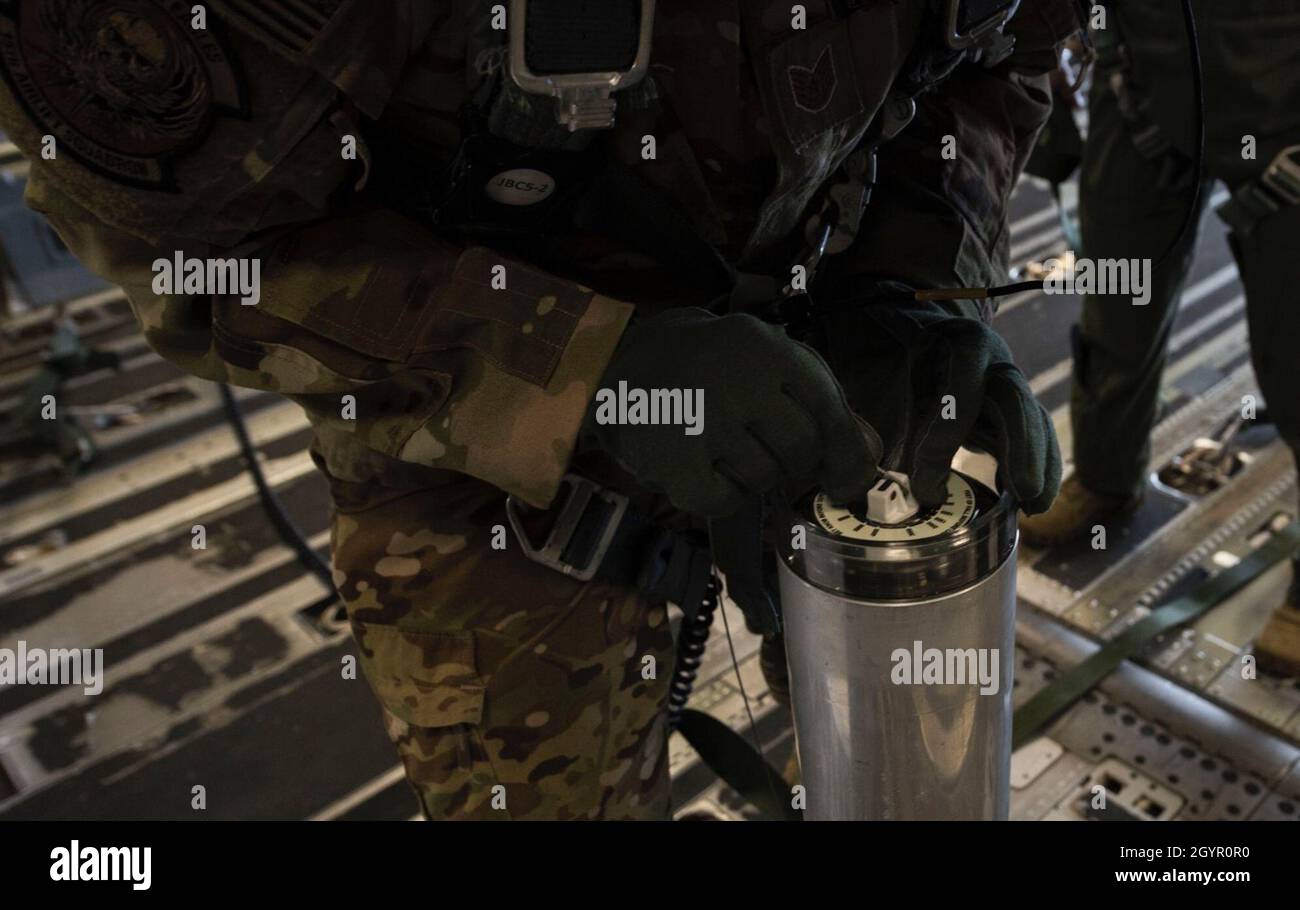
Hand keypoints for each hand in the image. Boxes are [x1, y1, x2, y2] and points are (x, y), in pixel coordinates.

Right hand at [585, 308, 880, 517]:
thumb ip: (821, 401)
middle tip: (775, 459)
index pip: (829, 412)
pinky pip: (725, 501)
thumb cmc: (709, 365)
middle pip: (801, 451)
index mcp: (767, 350)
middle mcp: (738, 384)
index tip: (849, 478)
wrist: (618, 366)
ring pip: (764, 479)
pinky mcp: (675, 465)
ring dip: (756, 477)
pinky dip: (723, 495)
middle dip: (797, 465)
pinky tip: (705, 468)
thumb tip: (872, 453)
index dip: (846, 452)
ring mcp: (704, 425)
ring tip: (728, 451)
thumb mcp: (766, 359)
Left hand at [820, 300, 1060, 513]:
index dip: (944, 438)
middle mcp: (995, 359)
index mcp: (961, 345)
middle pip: (1015, 401)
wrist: (939, 337)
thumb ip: (900, 421)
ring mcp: (1014, 380)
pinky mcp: (1022, 404)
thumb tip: (888, 488)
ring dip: (1039, 466)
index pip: (958, 393)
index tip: (923, 485)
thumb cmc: (914, 364)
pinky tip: (1035, 502)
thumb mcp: (903, 378)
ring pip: (1034, 420)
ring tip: (1034, 509)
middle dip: (1022, 447)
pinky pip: (1040, 434)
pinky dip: (1041, 467)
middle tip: (1022, 492)